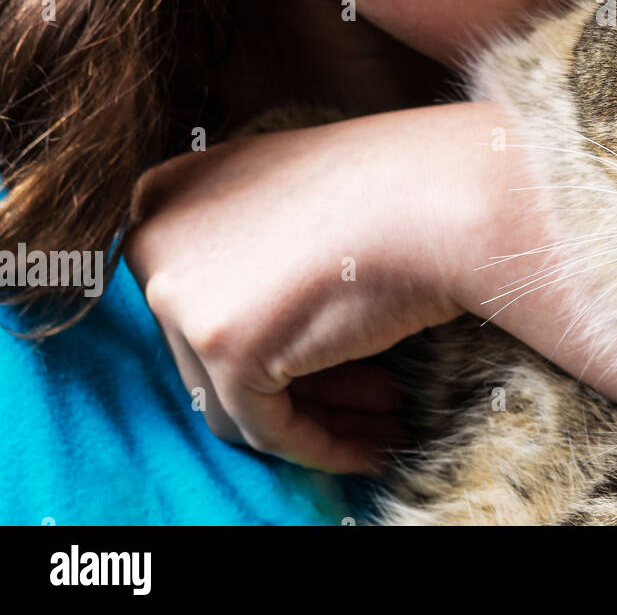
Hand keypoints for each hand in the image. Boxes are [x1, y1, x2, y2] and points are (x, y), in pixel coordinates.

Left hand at [125, 103, 499, 473]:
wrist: (443, 196)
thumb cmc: (397, 187)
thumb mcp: (295, 198)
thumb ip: (253, 247)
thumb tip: (261, 325)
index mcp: (166, 193)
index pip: (202, 295)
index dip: (270, 332)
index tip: (333, 352)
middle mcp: (156, 238)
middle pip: (212, 350)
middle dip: (300, 381)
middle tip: (376, 396)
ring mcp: (182, 294)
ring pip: (234, 397)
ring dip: (315, 417)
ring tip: (383, 423)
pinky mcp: (225, 346)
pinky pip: (268, 428)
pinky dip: (321, 445)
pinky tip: (374, 445)